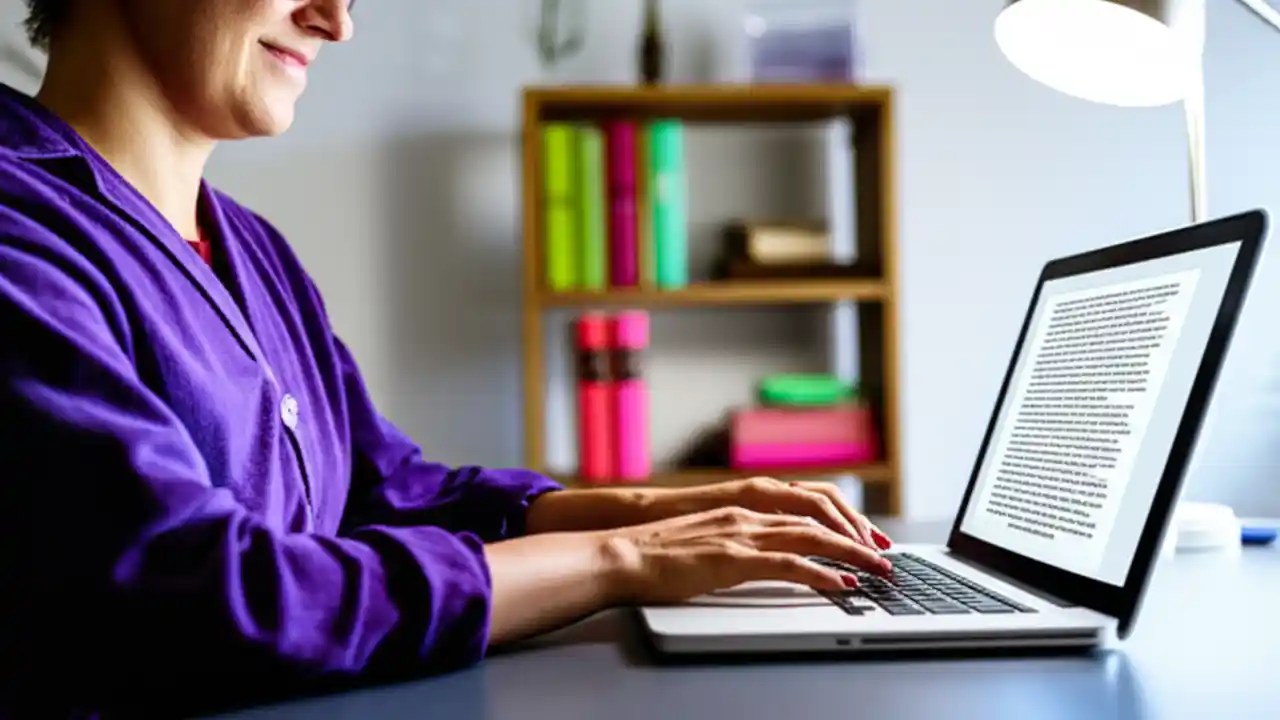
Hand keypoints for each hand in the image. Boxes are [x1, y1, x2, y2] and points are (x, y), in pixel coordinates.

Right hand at [604, 506, 892, 603]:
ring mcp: (742, 533)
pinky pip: (789, 563)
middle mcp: (749, 514)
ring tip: (877, 570)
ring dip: (851, 553)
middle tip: (884, 556)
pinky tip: (841, 584)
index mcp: (744, 508)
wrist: (623, 553)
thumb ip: (735, 540)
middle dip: (857, 536)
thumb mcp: (707, 538)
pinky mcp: (734, 558)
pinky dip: (821, 573)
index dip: (842, 518)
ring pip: (812, 536)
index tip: (865, 538)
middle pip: (818, 517)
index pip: (807, 504)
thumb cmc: (656, 552)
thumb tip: (758, 554)